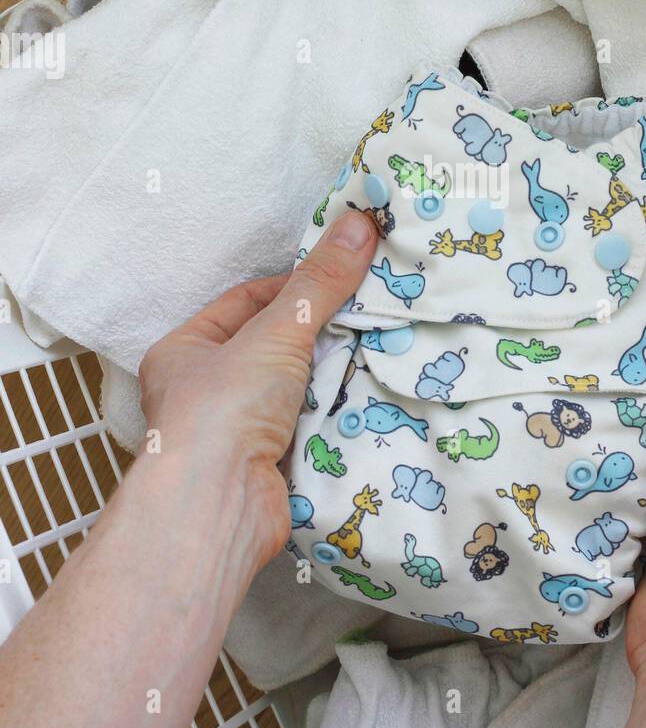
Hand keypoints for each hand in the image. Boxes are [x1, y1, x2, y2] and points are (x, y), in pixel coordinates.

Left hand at [137, 209, 377, 571]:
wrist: (219, 505)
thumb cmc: (224, 409)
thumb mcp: (277, 332)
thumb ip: (320, 283)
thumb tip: (359, 222)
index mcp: (185, 351)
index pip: (246, 303)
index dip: (294, 287)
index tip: (342, 278)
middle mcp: (202, 391)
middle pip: (273, 348)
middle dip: (319, 335)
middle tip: (370, 313)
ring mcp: (235, 434)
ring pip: (294, 390)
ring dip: (330, 377)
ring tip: (378, 350)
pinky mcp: (268, 469)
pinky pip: (308, 429)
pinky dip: (334, 416)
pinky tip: (369, 399)